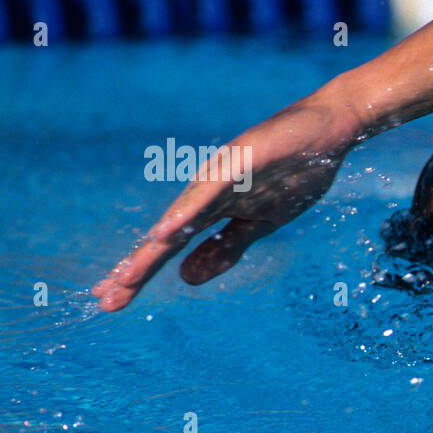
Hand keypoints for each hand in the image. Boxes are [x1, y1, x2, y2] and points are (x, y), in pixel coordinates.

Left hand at [92, 95, 361, 310]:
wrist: (326, 131)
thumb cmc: (294, 173)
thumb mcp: (259, 224)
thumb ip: (224, 248)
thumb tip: (186, 279)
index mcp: (210, 210)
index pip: (169, 247)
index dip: (142, 272)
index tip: (112, 301)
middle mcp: (205, 194)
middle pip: (165, 238)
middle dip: (136, 269)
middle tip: (106, 300)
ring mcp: (220, 177)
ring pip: (179, 219)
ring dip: (152, 249)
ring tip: (126, 277)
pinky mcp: (238, 163)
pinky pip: (209, 193)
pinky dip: (186, 214)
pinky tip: (166, 233)